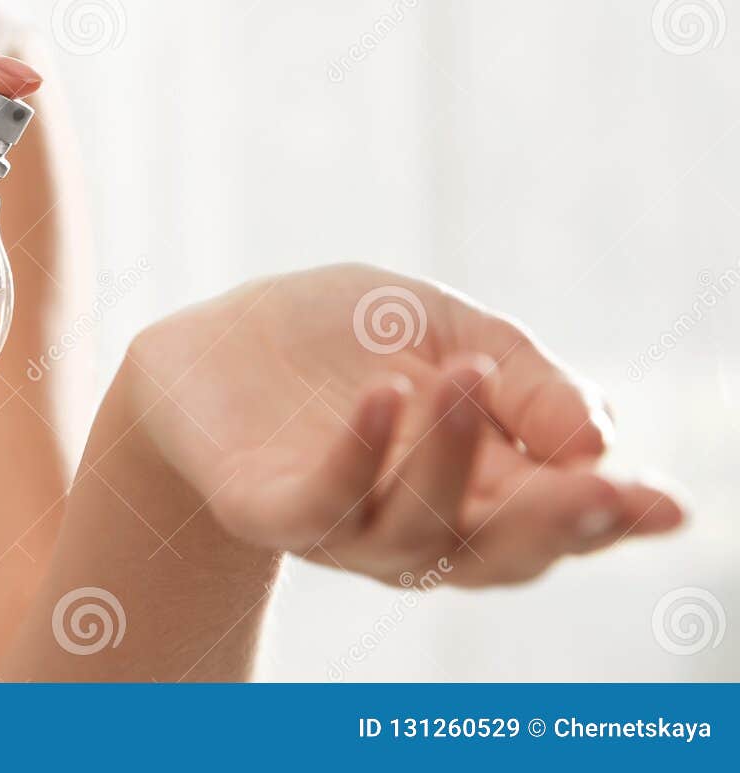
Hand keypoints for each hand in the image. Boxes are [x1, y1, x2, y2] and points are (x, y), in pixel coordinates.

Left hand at [122, 263, 683, 585]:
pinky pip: (319, 501)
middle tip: (602, 486)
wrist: (215, 343)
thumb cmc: (341, 341)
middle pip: (497, 551)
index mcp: (476, 489)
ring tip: (463, 375)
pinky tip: (384, 398)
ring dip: (447, 456)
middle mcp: (416, 525)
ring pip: (414, 528)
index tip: (668, 506)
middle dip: (553, 524)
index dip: (610, 519)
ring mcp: (341, 526)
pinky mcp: (267, 509)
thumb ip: (527, 380)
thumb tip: (603, 438)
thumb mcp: (449, 331)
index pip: (552, 519)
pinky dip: (356, 454)